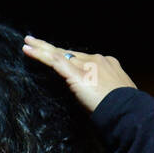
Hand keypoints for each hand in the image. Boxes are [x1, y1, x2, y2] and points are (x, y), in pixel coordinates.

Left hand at [21, 35, 135, 112]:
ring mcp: (86, 65)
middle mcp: (96, 60)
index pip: (83, 59)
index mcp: (107, 64)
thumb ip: (105, 92)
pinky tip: (27, 50)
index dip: (69, 58)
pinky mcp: (76, 73)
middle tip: (36, 42)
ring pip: (58, 53)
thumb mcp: (116, 96)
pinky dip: (39, 55)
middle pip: (69, 52)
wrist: (126, 110)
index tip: (59, 57)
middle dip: (51, 48)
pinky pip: (53, 60)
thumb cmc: (124, 109)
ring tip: (27, 43)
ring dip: (41, 48)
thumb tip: (98, 98)